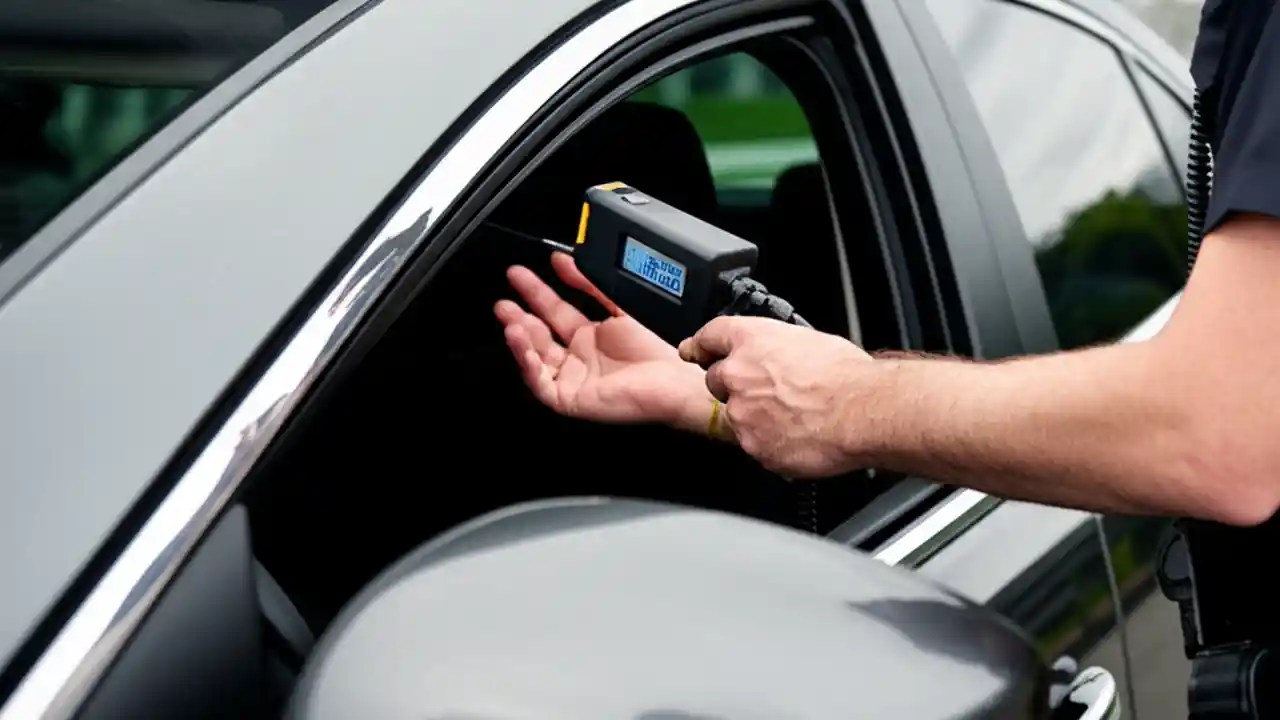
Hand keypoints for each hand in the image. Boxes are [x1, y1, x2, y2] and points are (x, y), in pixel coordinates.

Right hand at [495, 252, 712, 429]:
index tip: (524, 273)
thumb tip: (566, 260)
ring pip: (536, 359)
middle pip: (541, 334)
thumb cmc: (661, 347)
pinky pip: (541, 383)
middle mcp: (582, 358)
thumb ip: (592, 284)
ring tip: (508, 315)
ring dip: (520, 336)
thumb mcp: (621, 305)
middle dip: (520, 312)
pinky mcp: (572, 400)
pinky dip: (528, 362)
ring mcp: (575, 379)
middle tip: (506, 294)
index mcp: (594, 337)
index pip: (557, 312)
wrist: (679, 376)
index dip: (539, 291)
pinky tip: (521, 341)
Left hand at [678, 316, 874, 476]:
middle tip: (769, 393)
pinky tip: (797, 435)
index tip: (695, 350)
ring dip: (755, 416)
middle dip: (733, 386)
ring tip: (794, 417)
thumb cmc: (847, 376)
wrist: (862, 413)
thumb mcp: (809, 341)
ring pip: (735, 415)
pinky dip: (770, 441)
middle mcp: (738, 374)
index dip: (702, 344)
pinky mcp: (752, 444)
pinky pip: (753, 443)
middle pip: (715, 379)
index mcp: (752, 340)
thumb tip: (777, 357)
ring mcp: (742, 412)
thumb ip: (778, 349)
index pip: (709, 336)